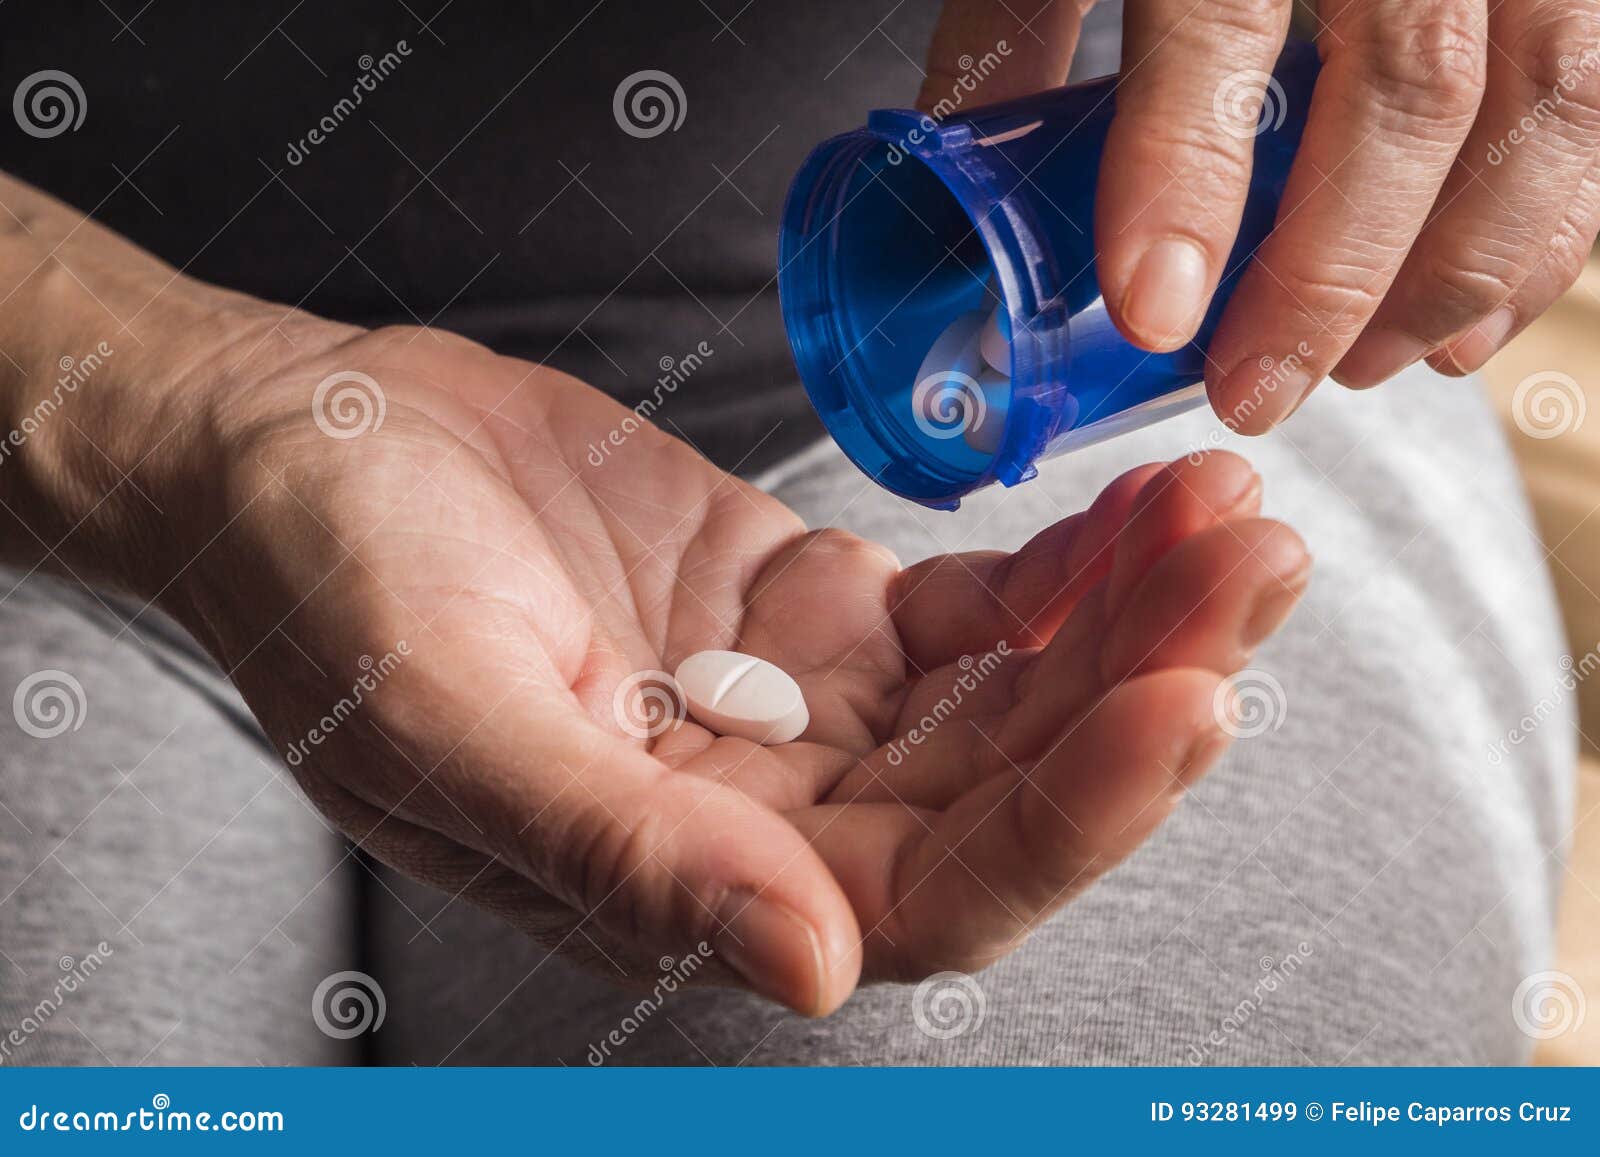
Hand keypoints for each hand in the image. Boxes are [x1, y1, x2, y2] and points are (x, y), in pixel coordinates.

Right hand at [148, 322, 1308, 1014]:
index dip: (1068, 815)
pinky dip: (1062, 566)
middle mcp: (771, 813)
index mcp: (692, 877)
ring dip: (1131, 617)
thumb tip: (806, 969)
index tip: (1182, 697)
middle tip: (1250, 574)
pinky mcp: (807, 606)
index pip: (932, 892)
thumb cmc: (327, 589)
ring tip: (1229, 523)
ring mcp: (802, 708)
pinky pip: (969, 610)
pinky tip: (1136, 512)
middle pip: (1007, 788)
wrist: (302, 451)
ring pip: (1013, 695)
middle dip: (1145, 686)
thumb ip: (626, 853)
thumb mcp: (454, 722)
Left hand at [923, 1, 1599, 429]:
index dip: (1183, 171)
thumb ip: (1024, 19)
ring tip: (1360, 371)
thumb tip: (975, 184)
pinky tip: (1468, 322)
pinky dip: (1548, 233)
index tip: (1150, 312)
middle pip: (1409, 85)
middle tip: (1253, 390)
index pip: (1217, 13)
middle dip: (1333, 274)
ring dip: (1455, 272)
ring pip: (1545, 102)